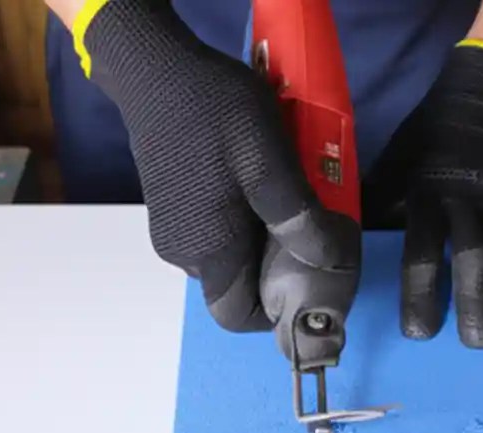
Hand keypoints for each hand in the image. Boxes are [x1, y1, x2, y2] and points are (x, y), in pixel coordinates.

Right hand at [81, 0, 358, 361]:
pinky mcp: (173, 205)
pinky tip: (261, 181)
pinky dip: (245, 218)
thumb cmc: (211, 110)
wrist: (154, 66)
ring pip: (231, 255)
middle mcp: (184, 251)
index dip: (276, 309)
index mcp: (207, 250)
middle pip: (240, 284)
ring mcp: (174, 229)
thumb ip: (297, 218)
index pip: (239, 316)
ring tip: (290, 196)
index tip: (310, 276)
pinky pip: (217, 230)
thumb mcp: (268, 160)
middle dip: (278, 264)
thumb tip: (328, 261)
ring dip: (264, 236)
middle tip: (311, 227)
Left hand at [366, 42, 482, 348]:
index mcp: (426, 196)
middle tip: (477, 341)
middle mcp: (467, 203)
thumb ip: (379, 209)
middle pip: (474, 255)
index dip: (421, 289)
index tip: (420, 331)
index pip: (421, 249)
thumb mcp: (392, 168)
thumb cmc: (425, 143)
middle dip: (476, 300)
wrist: (481, 101)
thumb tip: (346, 251)